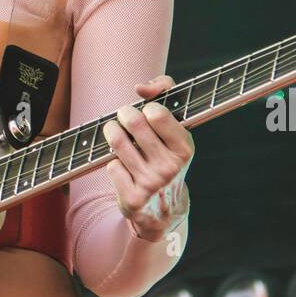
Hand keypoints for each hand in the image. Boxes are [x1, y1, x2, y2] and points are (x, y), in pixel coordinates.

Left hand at [102, 76, 193, 242]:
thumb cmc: (166, 155)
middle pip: (133, 122)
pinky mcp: (132, 199)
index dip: (147, 108)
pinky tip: (122, 165)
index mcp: (184, 148)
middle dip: (125, 114)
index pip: (157, 113)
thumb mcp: (176, 126)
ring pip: (117, 141)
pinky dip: (112, 161)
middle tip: (126, 117)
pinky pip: (111, 166)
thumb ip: (165, 92)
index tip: (148, 113)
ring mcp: (151, 184)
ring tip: (115, 131)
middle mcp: (169, 167)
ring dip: (112, 132)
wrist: (164, 209)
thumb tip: (140, 87)